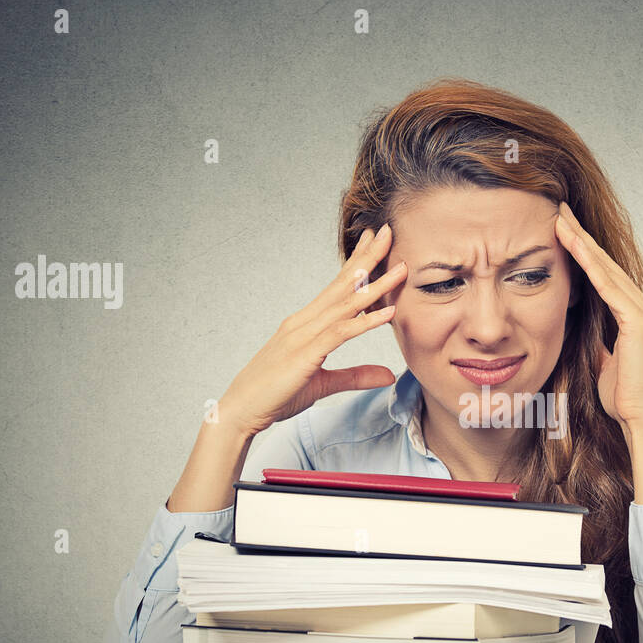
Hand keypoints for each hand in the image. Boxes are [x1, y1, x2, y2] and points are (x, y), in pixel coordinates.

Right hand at [216, 224, 406, 437]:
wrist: (241, 411)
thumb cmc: (275, 395)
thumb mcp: (324, 384)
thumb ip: (356, 376)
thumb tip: (387, 374)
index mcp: (305, 324)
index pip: (335, 287)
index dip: (355, 263)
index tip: (372, 242)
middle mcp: (303, 322)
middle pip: (342, 285)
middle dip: (367, 258)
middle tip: (388, 232)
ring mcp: (303, 336)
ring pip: (345, 304)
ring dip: (376, 285)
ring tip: (401, 268)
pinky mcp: (306, 355)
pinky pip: (341, 333)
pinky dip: (365, 321)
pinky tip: (387, 312)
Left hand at [553, 201, 642, 430]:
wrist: (641, 416)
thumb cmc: (623, 395)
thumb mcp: (601, 361)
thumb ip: (595, 342)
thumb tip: (579, 334)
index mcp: (632, 312)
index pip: (602, 274)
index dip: (582, 250)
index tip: (561, 229)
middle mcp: (641, 305)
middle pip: (604, 262)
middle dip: (581, 235)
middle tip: (559, 209)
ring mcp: (642, 310)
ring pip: (605, 268)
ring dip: (582, 242)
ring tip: (560, 219)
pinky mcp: (637, 320)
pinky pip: (608, 286)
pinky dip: (590, 264)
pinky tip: (574, 246)